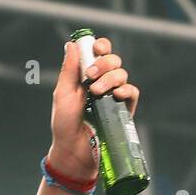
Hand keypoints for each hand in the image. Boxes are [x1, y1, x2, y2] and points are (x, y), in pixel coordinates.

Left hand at [49, 36, 140, 179]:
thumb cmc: (64, 124)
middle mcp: (103, 83)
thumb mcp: (62, 94)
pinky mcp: (123, 110)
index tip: (96, 47)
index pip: (100, 53)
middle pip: (113, 60)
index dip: (101, 46)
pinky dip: (126, 90)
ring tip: (96, 92)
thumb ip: (69, 70)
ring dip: (110, 78)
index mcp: (88, 76)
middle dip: (103, 63)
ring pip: (122, 74)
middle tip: (90, 76)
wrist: (73, 150)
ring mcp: (114, 96)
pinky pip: (132, 93)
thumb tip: (71, 44)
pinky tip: (116, 95)